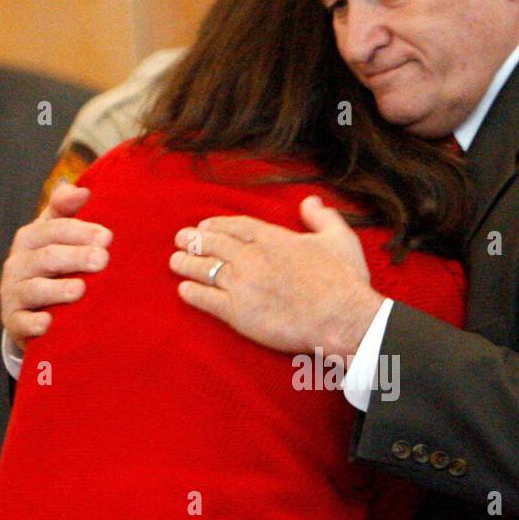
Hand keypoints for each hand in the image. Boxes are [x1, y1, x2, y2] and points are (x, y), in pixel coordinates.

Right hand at [0, 180, 111, 348]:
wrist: (29, 307)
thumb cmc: (52, 264)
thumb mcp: (56, 235)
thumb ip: (66, 210)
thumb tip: (83, 190)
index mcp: (31, 237)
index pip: (54, 229)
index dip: (80, 231)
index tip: (108, 237)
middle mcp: (18, 263)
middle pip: (47, 257)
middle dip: (75, 257)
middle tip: (102, 260)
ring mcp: (14, 292)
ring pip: (34, 289)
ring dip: (57, 289)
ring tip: (80, 290)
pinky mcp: (14, 321)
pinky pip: (21, 322)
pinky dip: (33, 323)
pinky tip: (48, 324)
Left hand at [171, 195, 383, 355]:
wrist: (340, 317)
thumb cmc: (344, 280)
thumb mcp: (339, 238)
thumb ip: (322, 217)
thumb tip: (310, 201)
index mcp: (274, 238)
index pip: (237, 226)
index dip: (217, 225)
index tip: (205, 225)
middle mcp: (252, 258)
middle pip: (214, 244)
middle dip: (195, 240)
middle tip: (181, 238)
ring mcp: (242, 285)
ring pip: (205, 270)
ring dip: (187, 264)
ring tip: (174, 261)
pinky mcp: (238, 313)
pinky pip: (207, 300)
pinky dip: (193, 293)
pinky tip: (183, 290)